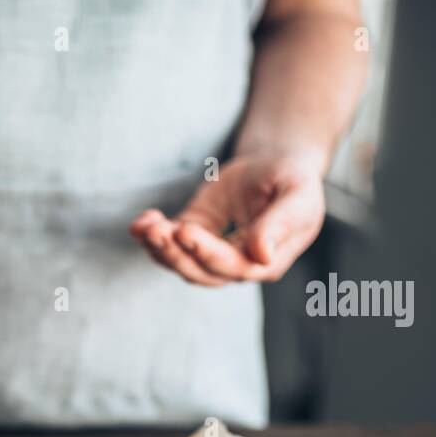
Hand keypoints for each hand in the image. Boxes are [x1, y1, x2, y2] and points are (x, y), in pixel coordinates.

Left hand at [129, 150, 326, 285]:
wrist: (277, 165)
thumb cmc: (293, 179)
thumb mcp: (296, 195)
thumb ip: (280, 224)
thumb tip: (261, 256)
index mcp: (266, 262)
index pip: (232, 266)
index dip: (206, 252)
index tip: (184, 231)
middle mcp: (237, 266)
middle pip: (200, 271)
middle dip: (175, 253)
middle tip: (155, 230)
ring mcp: (212, 254)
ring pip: (181, 262)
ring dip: (159, 248)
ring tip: (145, 226)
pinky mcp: (193, 236)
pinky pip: (169, 244)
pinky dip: (151, 237)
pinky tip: (138, 223)